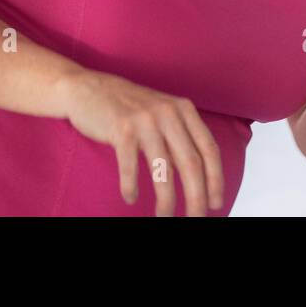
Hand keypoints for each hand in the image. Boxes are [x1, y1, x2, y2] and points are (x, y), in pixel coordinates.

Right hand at [59, 70, 223, 215]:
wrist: (88, 88)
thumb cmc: (128, 108)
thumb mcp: (162, 113)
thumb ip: (180, 137)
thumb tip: (199, 176)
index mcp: (184, 109)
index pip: (209, 148)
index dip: (216, 178)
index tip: (217, 202)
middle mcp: (168, 113)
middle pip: (191, 162)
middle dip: (197, 196)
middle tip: (197, 218)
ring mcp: (145, 120)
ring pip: (163, 169)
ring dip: (166, 199)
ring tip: (164, 216)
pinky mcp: (121, 129)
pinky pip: (130, 166)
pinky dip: (131, 186)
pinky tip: (131, 198)